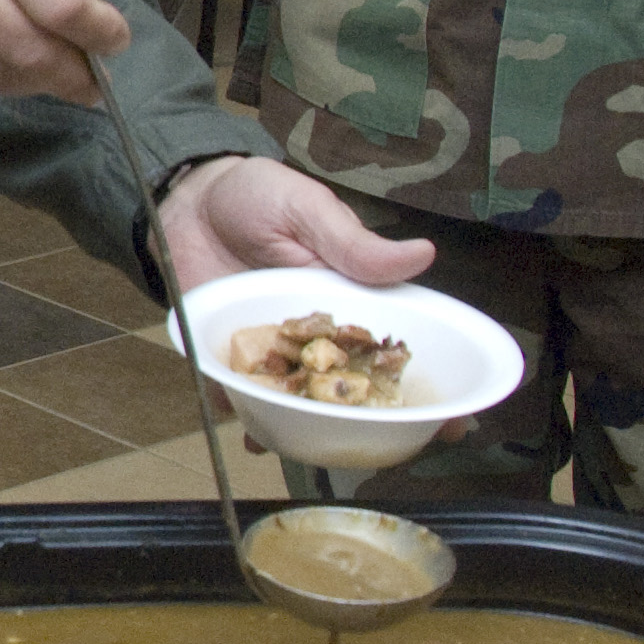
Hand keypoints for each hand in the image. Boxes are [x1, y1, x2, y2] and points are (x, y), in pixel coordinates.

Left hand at [156, 159, 440, 449]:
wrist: (188, 200)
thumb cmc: (258, 195)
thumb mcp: (309, 210)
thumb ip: (354, 243)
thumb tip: (421, 254)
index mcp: (354, 297)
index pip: (398, 344)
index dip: (427, 382)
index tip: (455, 420)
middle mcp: (320, 330)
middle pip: (353, 385)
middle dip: (374, 419)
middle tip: (391, 448)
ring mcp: (276, 346)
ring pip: (300, 398)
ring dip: (306, 427)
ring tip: (308, 446)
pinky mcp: (231, 352)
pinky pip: (240, 390)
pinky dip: (243, 410)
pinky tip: (249, 428)